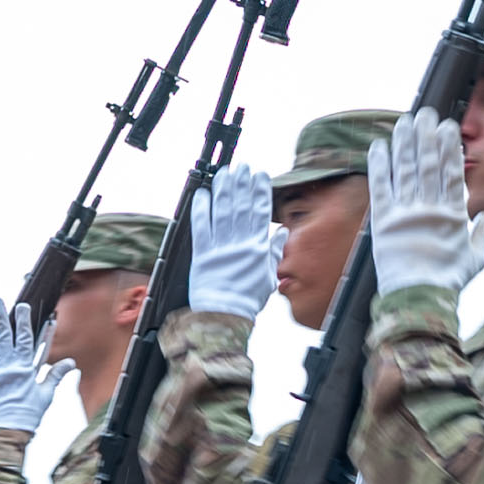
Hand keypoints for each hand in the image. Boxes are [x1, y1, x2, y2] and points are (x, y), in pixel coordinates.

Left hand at [0, 297, 63, 432]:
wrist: (7, 431)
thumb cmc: (28, 415)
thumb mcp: (46, 395)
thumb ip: (56, 375)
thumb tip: (70, 363)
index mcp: (25, 368)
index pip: (26, 339)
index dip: (25, 322)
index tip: (23, 306)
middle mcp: (8, 366)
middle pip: (5, 336)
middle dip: (1, 316)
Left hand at [187, 166, 282, 317]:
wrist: (225, 316)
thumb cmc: (247, 299)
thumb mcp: (268, 276)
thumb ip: (274, 251)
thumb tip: (282, 233)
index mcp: (257, 248)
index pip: (261, 213)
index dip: (260, 191)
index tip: (260, 175)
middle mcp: (240, 244)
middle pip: (242, 207)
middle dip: (242, 184)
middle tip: (242, 166)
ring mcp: (221, 248)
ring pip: (223, 212)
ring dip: (224, 190)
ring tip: (224, 173)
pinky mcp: (202, 254)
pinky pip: (201, 228)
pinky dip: (201, 210)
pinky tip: (202, 194)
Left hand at [365, 105, 483, 297]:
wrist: (419, 299)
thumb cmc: (448, 282)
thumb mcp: (475, 261)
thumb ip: (480, 237)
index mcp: (453, 215)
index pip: (452, 174)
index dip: (450, 149)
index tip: (449, 128)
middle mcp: (429, 209)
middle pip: (428, 165)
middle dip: (427, 137)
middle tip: (426, 114)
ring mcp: (405, 213)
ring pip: (406, 171)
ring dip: (404, 143)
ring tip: (405, 121)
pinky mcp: (383, 222)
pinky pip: (380, 188)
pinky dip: (379, 166)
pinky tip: (378, 146)